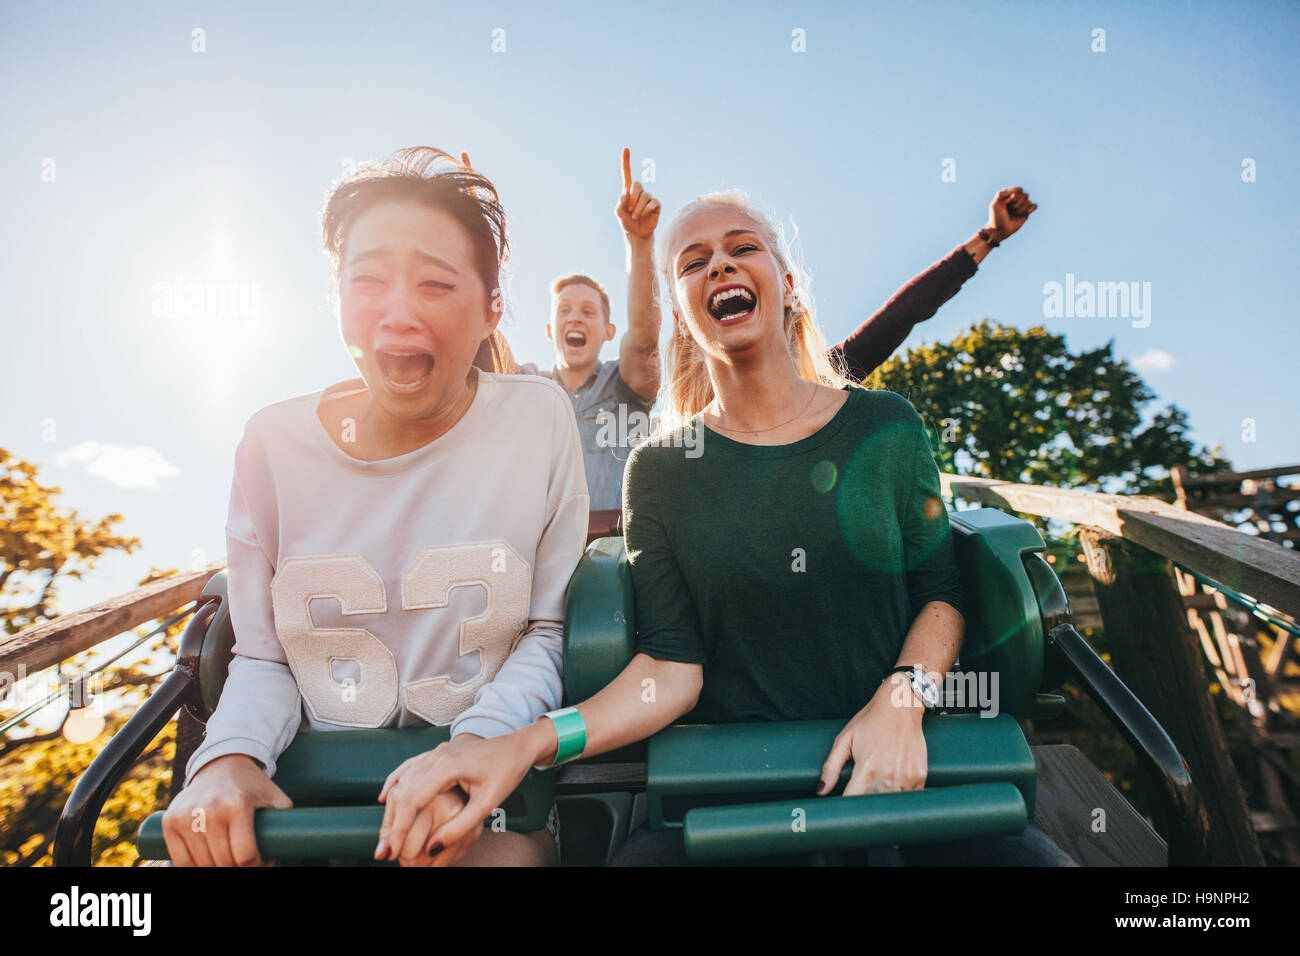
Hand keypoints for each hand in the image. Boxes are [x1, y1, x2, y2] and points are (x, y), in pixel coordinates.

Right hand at [161, 754, 292, 865]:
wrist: (221, 764)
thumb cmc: (252, 785)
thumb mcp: (275, 797)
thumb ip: (286, 822)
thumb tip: (279, 854)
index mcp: (237, 805)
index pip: (245, 855)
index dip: (256, 866)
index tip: (262, 863)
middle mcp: (210, 810)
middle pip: (224, 862)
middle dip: (239, 868)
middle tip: (246, 862)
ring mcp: (187, 816)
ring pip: (203, 865)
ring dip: (218, 868)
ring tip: (230, 860)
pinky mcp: (170, 821)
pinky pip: (180, 861)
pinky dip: (195, 868)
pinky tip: (209, 861)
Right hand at [377, 731, 537, 864]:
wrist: (516, 745)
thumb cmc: (506, 771)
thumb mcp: (487, 804)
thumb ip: (460, 827)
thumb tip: (432, 849)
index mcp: (447, 766)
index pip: (412, 801)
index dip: (398, 830)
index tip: (391, 852)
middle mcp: (435, 756)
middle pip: (401, 792)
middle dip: (390, 825)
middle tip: (383, 852)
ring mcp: (434, 753)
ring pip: (401, 781)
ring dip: (390, 809)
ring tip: (385, 836)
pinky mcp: (436, 754)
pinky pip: (408, 768)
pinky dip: (394, 783)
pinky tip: (384, 798)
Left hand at [615, 147, 660, 240]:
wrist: (636, 233)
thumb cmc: (626, 222)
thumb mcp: (618, 214)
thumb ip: (619, 204)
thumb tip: (624, 194)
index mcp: (628, 191)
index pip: (627, 173)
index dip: (626, 161)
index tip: (626, 148)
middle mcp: (639, 192)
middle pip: (637, 185)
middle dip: (632, 198)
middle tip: (629, 209)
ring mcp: (649, 197)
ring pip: (645, 197)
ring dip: (638, 208)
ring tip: (635, 216)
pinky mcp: (656, 205)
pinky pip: (653, 203)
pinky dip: (646, 210)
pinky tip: (644, 215)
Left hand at [817, 676, 927, 795]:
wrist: (901, 706)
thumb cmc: (870, 722)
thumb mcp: (845, 739)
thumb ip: (831, 767)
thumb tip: (821, 791)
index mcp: (867, 768)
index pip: (853, 801)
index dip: (846, 807)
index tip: (843, 807)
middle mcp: (888, 776)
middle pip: (874, 806)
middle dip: (866, 806)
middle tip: (861, 796)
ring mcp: (906, 777)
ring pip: (892, 805)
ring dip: (884, 802)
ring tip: (877, 788)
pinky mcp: (920, 777)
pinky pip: (909, 798)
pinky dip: (900, 795)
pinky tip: (893, 783)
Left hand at [986, 186, 1036, 241]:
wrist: (1000, 230)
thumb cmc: (996, 217)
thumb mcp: (994, 205)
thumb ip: (1000, 195)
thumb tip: (1008, 190)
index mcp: (1009, 193)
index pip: (1019, 189)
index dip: (1015, 196)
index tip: (1006, 203)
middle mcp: (1016, 197)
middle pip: (1025, 195)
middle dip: (1017, 204)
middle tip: (1010, 210)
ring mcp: (1022, 204)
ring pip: (1029, 202)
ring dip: (1021, 210)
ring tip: (1014, 214)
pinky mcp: (1027, 211)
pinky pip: (1034, 206)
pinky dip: (1030, 209)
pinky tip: (1025, 214)